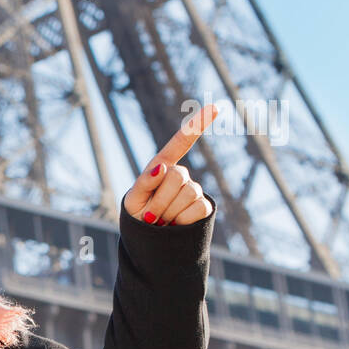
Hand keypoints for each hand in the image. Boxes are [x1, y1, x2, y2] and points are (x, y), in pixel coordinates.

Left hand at [123, 103, 217, 225]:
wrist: (149, 241)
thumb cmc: (138, 216)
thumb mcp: (133, 200)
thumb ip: (144, 182)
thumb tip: (161, 167)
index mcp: (161, 167)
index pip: (179, 144)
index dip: (197, 125)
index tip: (215, 107)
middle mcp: (180, 176)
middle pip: (177, 176)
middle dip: (159, 199)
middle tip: (151, 215)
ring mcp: (194, 191)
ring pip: (187, 194)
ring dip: (168, 212)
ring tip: (162, 221)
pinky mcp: (204, 207)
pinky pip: (197, 209)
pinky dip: (182, 221)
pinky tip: (176, 225)